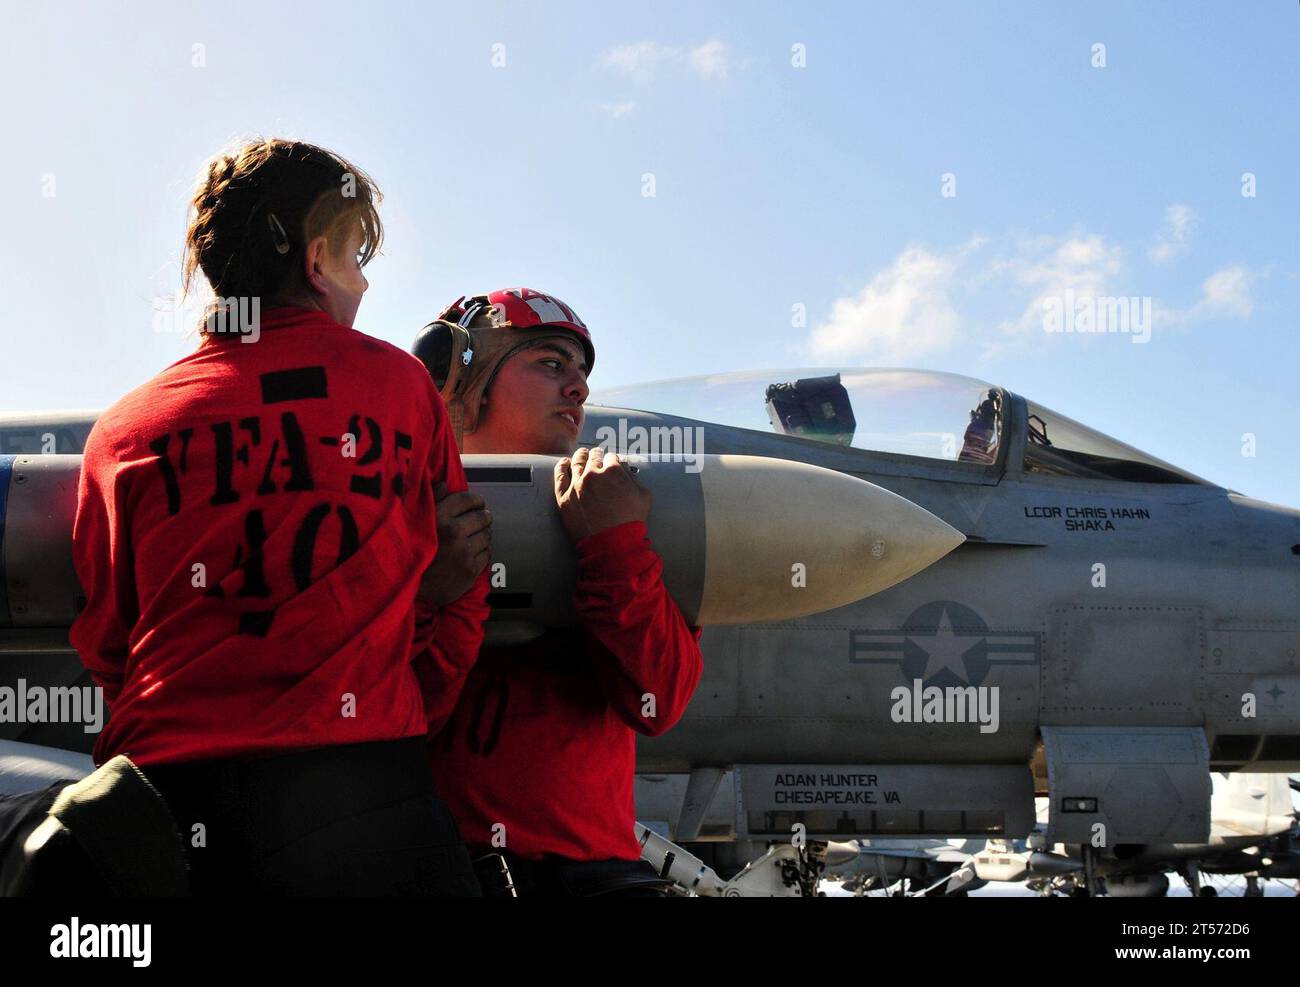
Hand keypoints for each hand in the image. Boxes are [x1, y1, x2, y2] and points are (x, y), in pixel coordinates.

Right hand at [416, 482, 491, 606]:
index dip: (476, 500)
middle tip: (482, 517)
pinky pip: (486, 554)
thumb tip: (444, 485)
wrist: (406, 585)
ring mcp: (464, 552)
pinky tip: (474, 551)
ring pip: (486, 536)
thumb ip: (430, 500)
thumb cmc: (407, 550)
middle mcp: (455, 532)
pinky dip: (482, 551)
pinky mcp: (470, 570)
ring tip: (477, 535)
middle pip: (482, 517)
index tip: (478, 502)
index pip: (468, 500)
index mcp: (440, 516)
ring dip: (483, 534)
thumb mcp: (412, 519)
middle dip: (483, 516)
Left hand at [554, 447, 650, 544]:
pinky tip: (564, 463)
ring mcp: (577, 485)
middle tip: (596, 455)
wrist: (612, 544)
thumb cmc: (630, 522)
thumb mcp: (643, 496)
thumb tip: (625, 469)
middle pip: (593, 457)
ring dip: (580, 456)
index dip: (612, 460)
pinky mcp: (564, 497)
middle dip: (596, 455)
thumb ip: (634, 478)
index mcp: (613, 471)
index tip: (611, 462)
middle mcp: (593, 474)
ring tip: (581, 455)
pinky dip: (561, 467)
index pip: (612, 458)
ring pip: (576, 463)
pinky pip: (560, 477)